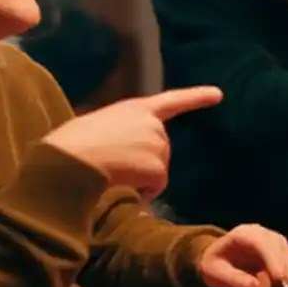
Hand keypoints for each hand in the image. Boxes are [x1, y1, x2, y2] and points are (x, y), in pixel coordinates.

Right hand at [42, 86, 221, 199]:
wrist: (69, 160)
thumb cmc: (70, 144)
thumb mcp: (98, 127)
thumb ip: (120, 133)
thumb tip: (124, 157)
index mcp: (134, 108)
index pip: (172, 101)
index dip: (196, 97)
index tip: (218, 95)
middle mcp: (152, 123)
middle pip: (161, 150)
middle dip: (144, 163)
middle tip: (113, 165)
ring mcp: (157, 143)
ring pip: (158, 171)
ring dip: (141, 178)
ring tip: (112, 172)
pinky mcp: (158, 166)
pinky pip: (155, 187)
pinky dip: (142, 192)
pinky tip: (122, 183)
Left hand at [198, 224, 287, 286]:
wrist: (217, 258)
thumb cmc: (215, 265)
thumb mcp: (215, 274)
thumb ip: (234, 280)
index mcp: (242, 234)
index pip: (259, 242)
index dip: (271, 258)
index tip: (279, 277)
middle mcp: (259, 232)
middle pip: (277, 243)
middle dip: (286, 264)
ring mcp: (270, 238)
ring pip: (285, 249)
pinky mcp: (277, 248)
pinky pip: (287, 256)